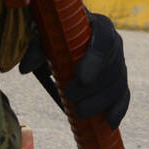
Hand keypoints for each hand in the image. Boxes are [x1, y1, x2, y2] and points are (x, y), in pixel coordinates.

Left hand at [21, 12, 130, 129]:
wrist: (72, 34)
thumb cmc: (59, 34)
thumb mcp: (47, 36)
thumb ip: (37, 48)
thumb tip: (25, 68)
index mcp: (99, 25)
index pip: (105, 39)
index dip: (96, 59)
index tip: (82, 77)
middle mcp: (114, 42)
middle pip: (111, 68)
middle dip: (91, 87)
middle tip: (68, 94)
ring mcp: (119, 62)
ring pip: (117, 85)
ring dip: (99, 102)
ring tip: (79, 111)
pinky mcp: (120, 80)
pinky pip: (124, 96)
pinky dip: (118, 110)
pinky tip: (110, 123)